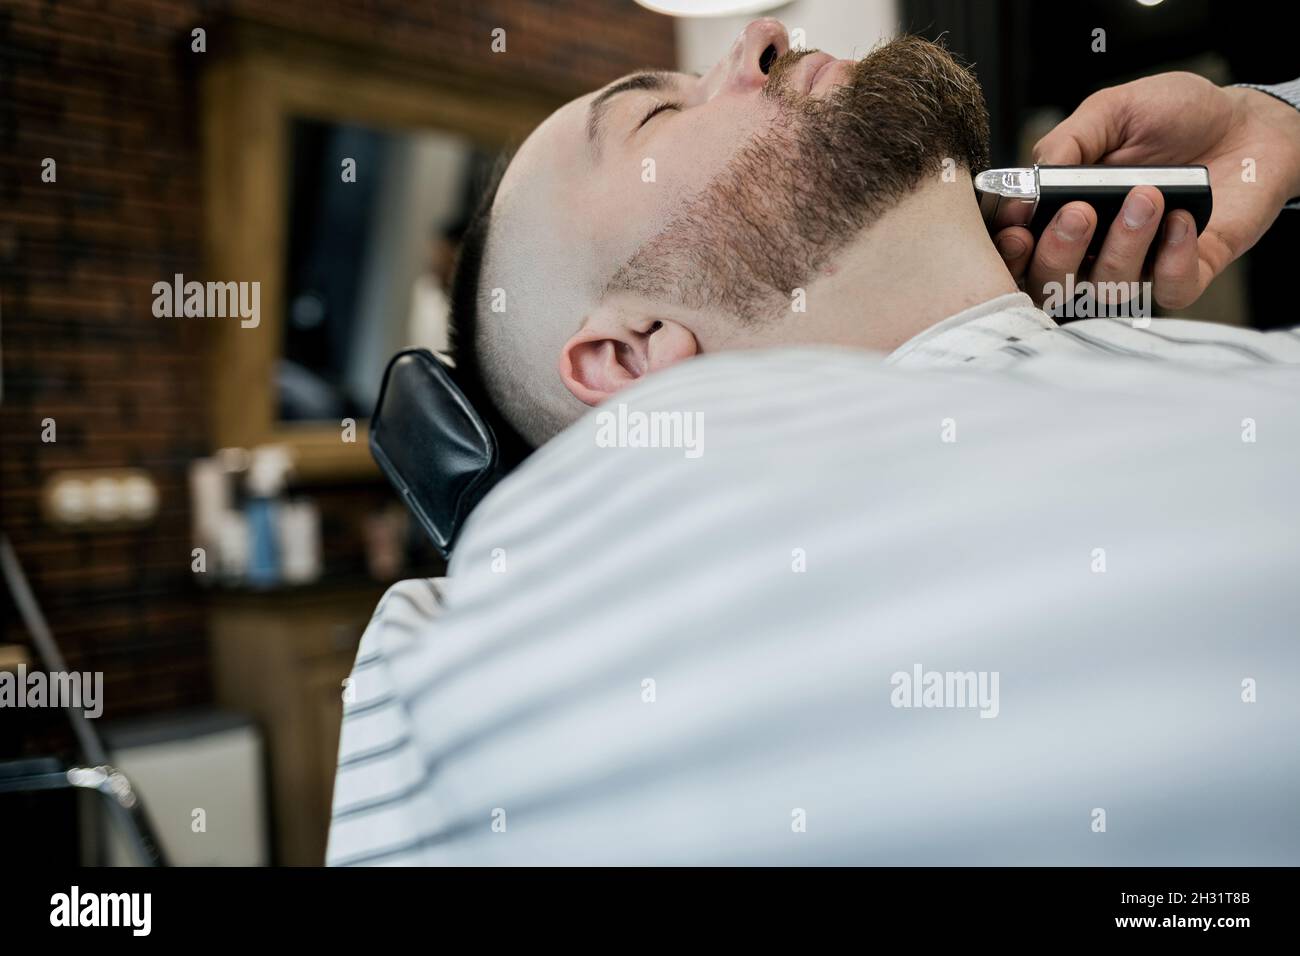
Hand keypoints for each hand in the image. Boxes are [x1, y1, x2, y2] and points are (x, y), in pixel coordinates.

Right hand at [994, 72, 1299, 309]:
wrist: (1247, 119)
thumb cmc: (1176, 114)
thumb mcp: (1110, 111)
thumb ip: (1065, 144)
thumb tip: (1028, 183)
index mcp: (1063, 212)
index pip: (1020, 252)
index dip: (1011, 251)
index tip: (1018, 228)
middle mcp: (1094, 247)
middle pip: (1052, 283)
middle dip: (1058, 254)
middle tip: (1079, 212)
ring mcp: (1141, 263)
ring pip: (1109, 289)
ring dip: (1121, 246)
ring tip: (1147, 195)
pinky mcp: (1188, 270)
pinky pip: (1170, 290)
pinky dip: (1173, 260)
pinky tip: (1181, 220)